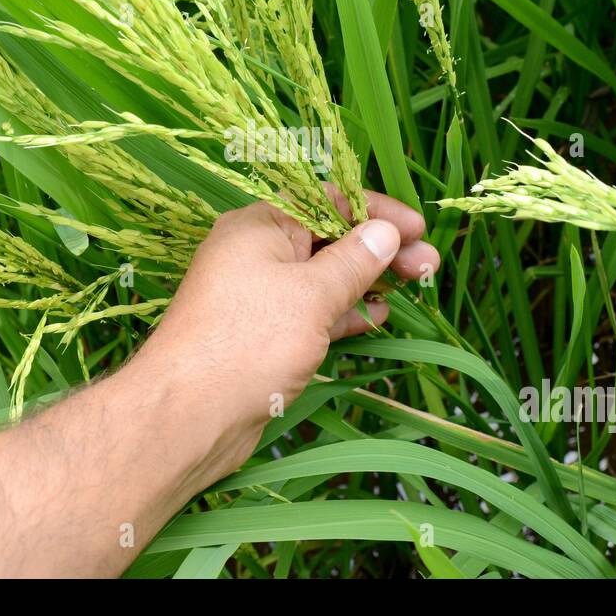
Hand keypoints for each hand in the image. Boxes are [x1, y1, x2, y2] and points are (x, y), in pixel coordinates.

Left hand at [129, 188, 438, 486]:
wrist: (188, 416)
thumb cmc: (247, 343)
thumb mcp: (312, 295)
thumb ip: (354, 260)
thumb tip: (385, 232)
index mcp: (260, 226)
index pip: (326, 199)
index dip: (375, 211)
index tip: (417, 230)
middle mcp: (255, 253)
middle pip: (328, 238)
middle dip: (378, 249)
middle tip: (427, 266)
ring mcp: (257, 296)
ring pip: (322, 277)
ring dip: (366, 281)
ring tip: (413, 287)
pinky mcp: (262, 335)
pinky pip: (310, 312)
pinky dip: (343, 311)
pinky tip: (376, 317)